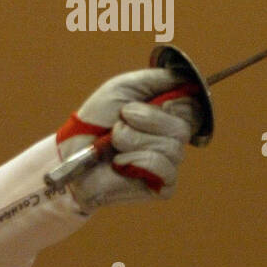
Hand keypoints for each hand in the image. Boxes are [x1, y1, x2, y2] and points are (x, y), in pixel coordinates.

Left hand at [56, 68, 203, 209]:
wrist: (72, 152)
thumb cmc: (96, 120)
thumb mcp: (125, 87)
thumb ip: (159, 79)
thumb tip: (190, 77)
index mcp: (168, 116)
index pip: (194, 109)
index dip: (176, 103)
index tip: (157, 101)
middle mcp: (173, 140)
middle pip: (183, 128)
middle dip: (147, 120)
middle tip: (121, 121)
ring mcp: (169, 165)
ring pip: (171, 148)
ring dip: (133, 140)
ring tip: (114, 143)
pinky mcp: (162, 188)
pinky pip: (163, 169)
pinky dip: (135, 161)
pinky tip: (119, 164)